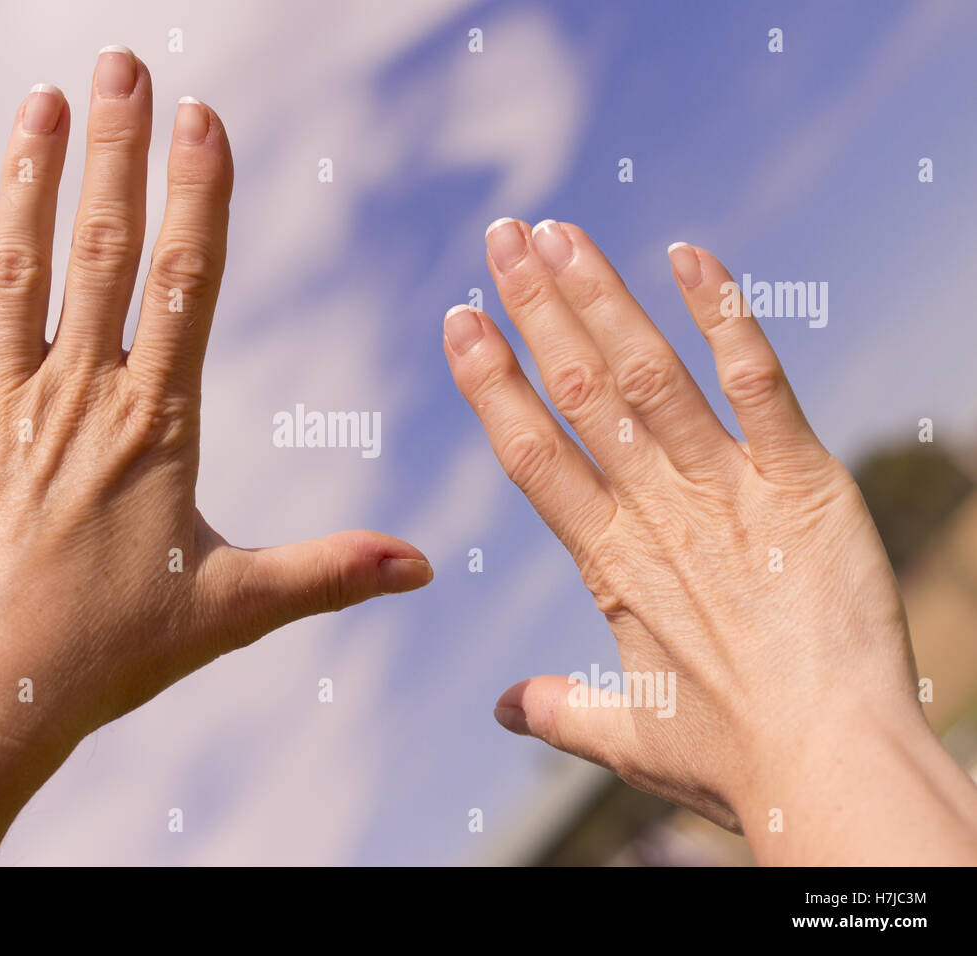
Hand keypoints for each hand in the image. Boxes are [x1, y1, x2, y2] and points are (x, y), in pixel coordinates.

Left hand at [0, 49, 430, 864]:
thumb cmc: (113, 652)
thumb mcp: (235, 609)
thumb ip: (331, 573)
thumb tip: (426, 567)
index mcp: (156, 423)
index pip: (185, 282)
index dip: (198, 193)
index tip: (202, 116)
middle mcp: (79, 396)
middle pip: (100, 248)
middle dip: (115, 149)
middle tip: (122, 62)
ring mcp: (4, 407)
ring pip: (16, 272)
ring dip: (27, 177)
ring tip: (42, 99)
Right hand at [444, 218, 976, 862]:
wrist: (833, 772)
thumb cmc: (733, 761)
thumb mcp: (631, 739)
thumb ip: (561, 711)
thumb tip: (504, 706)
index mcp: (606, 563)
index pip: (530, 453)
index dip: (491, 384)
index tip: (459, 324)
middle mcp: (655, 512)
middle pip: (578, 392)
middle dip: (536, 308)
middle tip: (502, 237)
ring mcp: (727, 490)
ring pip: (647, 374)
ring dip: (601, 297)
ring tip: (559, 233)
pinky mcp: (801, 482)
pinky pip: (759, 383)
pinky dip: (724, 315)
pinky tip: (690, 255)